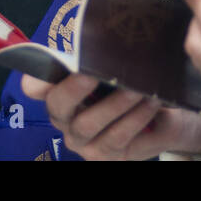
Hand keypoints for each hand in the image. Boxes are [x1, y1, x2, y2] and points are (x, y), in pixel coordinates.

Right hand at [20, 73, 200, 160]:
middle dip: (75, 89)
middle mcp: (65, 120)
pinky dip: (135, 119)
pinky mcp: (106, 157)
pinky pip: (117, 138)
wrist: (164, 118)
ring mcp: (84, 143)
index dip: (37, 79)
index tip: (46, 68)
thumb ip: (98, 57)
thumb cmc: (130, 85)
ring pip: (90, 125)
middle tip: (93, 74)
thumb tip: (95, 42)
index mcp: (60, 93)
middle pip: (59, 106)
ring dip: (116, 104)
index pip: (36, 87)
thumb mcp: (117, 68)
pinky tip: (151, 103)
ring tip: (139, 89)